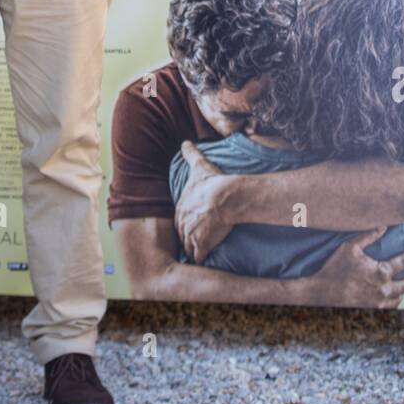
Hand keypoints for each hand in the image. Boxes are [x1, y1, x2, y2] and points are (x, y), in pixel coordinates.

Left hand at [174, 141, 235, 263]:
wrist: (224, 196)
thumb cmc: (212, 182)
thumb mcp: (199, 165)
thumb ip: (191, 154)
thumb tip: (185, 142)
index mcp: (181, 208)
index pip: (179, 220)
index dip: (186, 224)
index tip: (191, 226)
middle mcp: (182, 223)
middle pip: (182, 235)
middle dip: (187, 239)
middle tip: (194, 242)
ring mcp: (191, 235)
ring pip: (188, 247)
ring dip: (193, 250)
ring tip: (198, 253)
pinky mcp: (201, 245)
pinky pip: (198, 257)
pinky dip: (200, 259)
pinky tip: (204, 261)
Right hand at [310, 228, 403, 308]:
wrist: (322, 293)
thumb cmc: (335, 268)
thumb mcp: (349, 247)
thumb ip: (368, 236)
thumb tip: (383, 226)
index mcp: (381, 272)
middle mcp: (384, 289)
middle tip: (399, 272)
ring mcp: (379, 303)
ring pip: (399, 298)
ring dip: (398, 290)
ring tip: (392, 283)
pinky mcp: (373, 311)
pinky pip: (390, 308)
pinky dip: (391, 301)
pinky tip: (385, 295)